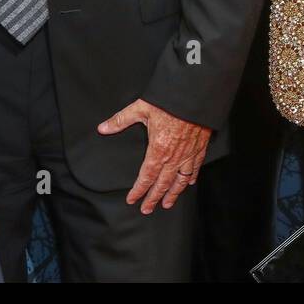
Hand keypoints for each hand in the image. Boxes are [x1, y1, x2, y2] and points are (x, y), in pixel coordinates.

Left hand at [98, 99, 211, 213]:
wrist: (195, 94)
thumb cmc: (170, 101)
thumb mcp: (141, 109)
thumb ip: (121, 120)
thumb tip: (103, 128)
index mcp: (158, 150)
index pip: (146, 177)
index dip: (138, 190)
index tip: (132, 199)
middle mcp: (174, 156)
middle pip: (162, 184)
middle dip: (154, 198)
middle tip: (147, 209)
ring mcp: (189, 153)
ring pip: (180, 180)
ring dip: (173, 194)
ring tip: (167, 203)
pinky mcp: (200, 147)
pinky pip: (196, 167)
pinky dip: (191, 177)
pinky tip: (189, 183)